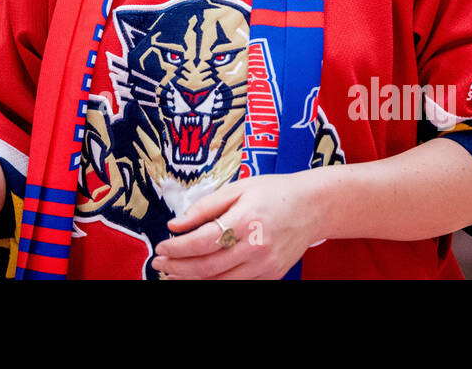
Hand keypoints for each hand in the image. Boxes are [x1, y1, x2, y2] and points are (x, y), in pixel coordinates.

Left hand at [151, 172, 323, 279]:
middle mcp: (256, 247)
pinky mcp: (271, 275)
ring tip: (173, 273)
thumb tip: (176, 224)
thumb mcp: (238, 188)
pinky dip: (214, 282)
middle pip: (207, 267)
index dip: (177, 248)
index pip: (202, 241)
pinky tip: (199, 276)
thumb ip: (204, 207)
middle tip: (159, 262)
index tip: (161, 246)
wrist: (312, 206)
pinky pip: (236, 284)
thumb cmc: (274, 192)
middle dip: (178, 267)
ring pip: (220, 281)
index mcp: (246, 220)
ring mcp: (265, 265)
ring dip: (191, 279)